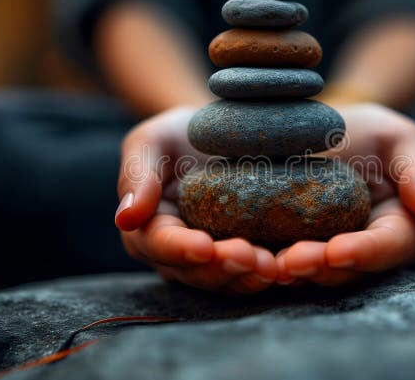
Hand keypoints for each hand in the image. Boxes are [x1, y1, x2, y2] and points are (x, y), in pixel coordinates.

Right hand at [114, 107, 276, 293]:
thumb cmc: (179, 134)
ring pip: (227, 281)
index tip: (204, 245)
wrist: (223, 134)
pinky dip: (272, 274)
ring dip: (249, 278)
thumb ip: (136, 174)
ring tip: (273, 267)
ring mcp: (213, 262)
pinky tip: (289, 267)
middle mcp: (179, 255)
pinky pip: (256, 274)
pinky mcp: (247, 259)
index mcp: (149, 229)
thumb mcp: (152, 141)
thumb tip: (125, 217)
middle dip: (222, 269)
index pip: (160, 245)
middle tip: (250, 257)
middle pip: (196, 272)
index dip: (181, 249)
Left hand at [275, 103, 414, 285]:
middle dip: (319, 269)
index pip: (390, 247)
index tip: (338, 250)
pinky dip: (259, 266)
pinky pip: (275, 266)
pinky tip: (243, 257)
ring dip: (289, 274)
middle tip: (291, 261)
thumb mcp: (396, 137)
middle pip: (346, 272)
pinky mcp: (286, 253)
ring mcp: (323, 258)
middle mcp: (361, 253)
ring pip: (309, 276)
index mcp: (398, 229)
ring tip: (267, 264)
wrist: (310, 130)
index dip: (365, 252)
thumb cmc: (363, 133)